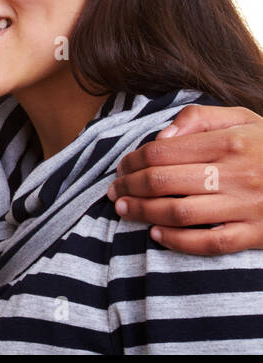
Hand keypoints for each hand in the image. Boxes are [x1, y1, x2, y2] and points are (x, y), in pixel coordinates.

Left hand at [107, 104, 262, 253]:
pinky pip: (210, 243)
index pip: (161, 152)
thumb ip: (198, 119)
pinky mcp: (257, 235)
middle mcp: (236, 174)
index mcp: (228, 142)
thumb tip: (161, 136)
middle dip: (130, 187)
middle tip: (114, 190)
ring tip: (125, 210)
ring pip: (180, 212)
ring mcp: (247, 207)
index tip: (122, 166)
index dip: (133, 160)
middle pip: (163, 181)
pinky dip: (178, 241)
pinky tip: (157, 234)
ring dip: (144, 212)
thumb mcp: (242, 118)